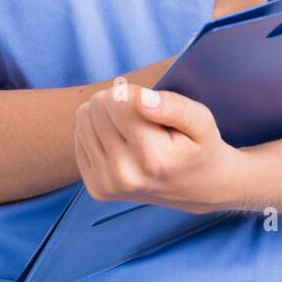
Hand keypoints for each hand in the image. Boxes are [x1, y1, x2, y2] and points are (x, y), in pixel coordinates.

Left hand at [75, 82, 241, 213]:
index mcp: (153, 159)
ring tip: (134, 129)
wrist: (198, 189)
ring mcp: (107, 185)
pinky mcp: (95, 188)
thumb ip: (174, 107)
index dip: (135, 92)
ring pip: (84, 119)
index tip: (153, 103)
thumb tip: (140, 98)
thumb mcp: (202, 121)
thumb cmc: (200, 147)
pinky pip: (79, 137)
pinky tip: (122, 142)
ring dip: (107, 115)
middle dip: (120, 101)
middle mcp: (125, 175)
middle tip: (145, 117)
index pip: (118, 101)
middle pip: (98, 107)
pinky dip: (99, 132)